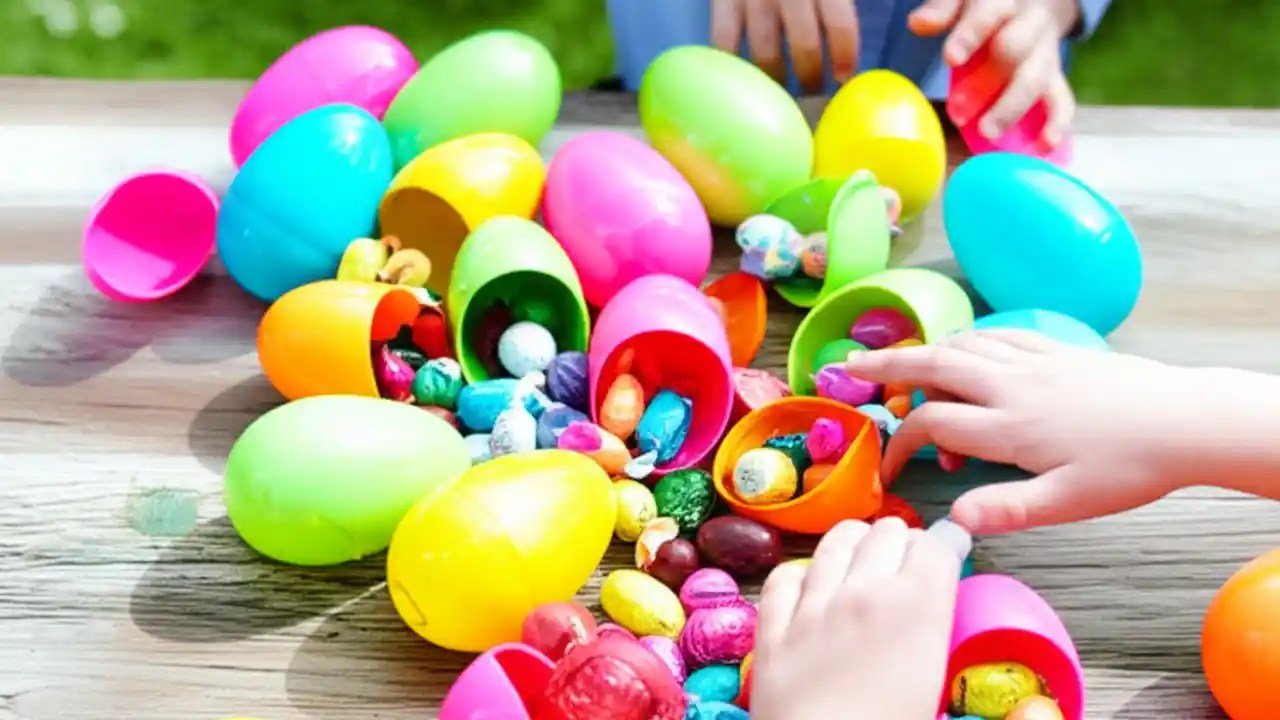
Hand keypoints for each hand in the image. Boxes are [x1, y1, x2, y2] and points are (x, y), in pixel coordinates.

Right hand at [711, 0, 859, 92]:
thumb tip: (889, 9)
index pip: (839, 24)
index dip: (844, 55)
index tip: (846, 75)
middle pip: (804, 46)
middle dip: (812, 77)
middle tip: (813, 95)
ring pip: (765, 54)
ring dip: (776, 82)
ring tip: (780, 94)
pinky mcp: (722, 0)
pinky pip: (725, 43)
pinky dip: (734, 65)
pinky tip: (743, 79)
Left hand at [751, 518, 957, 719]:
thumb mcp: (939, 691)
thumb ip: (945, 649)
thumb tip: (957, 650)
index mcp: (917, 608)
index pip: (937, 546)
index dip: (946, 547)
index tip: (948, 555)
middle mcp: (862, 592)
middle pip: (888, 533)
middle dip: (902, 543)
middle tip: (906, 563)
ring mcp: (812, 607)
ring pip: (835, 541)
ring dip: (855, 543)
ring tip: (862, 556)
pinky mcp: (772, 629)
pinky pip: (784, 578)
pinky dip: (800, 574)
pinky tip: (809, 585)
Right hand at [844, 330, 1235, 533]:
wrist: (1185, 419)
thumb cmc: (1129, 466)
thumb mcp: (1070, 501)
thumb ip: (1008, 508)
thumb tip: (954, 521)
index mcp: (1008, 426)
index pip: (933, 423)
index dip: (900, 443)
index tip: (890, 469)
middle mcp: (1011, 386)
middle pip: (934, 366)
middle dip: (887, 366)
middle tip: (848, 365)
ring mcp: (1033, 363)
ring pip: (963, 346)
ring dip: (923, 351)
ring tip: (897, 360)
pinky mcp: (1056, 351)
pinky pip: (998, 336)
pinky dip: (969, 340)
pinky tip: (965, 348)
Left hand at [908, 0, 1080, 144]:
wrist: (1029, 9)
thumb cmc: (985, 9)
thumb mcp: (963, 1)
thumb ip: (943, 9)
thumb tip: (918, 23)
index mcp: (1004, 2)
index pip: (989, 13)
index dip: (970, 36)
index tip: (951, 58)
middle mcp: (1030, 25)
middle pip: (1013, 50)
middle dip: (985, 82)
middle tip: (957, 111)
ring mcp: (1046, 54)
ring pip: (1035, 79)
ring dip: (1011, 108)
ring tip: (987, 132)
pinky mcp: (1055, 79)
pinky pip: (1062, 100)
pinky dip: (1057, 123)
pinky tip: (1044, 145)